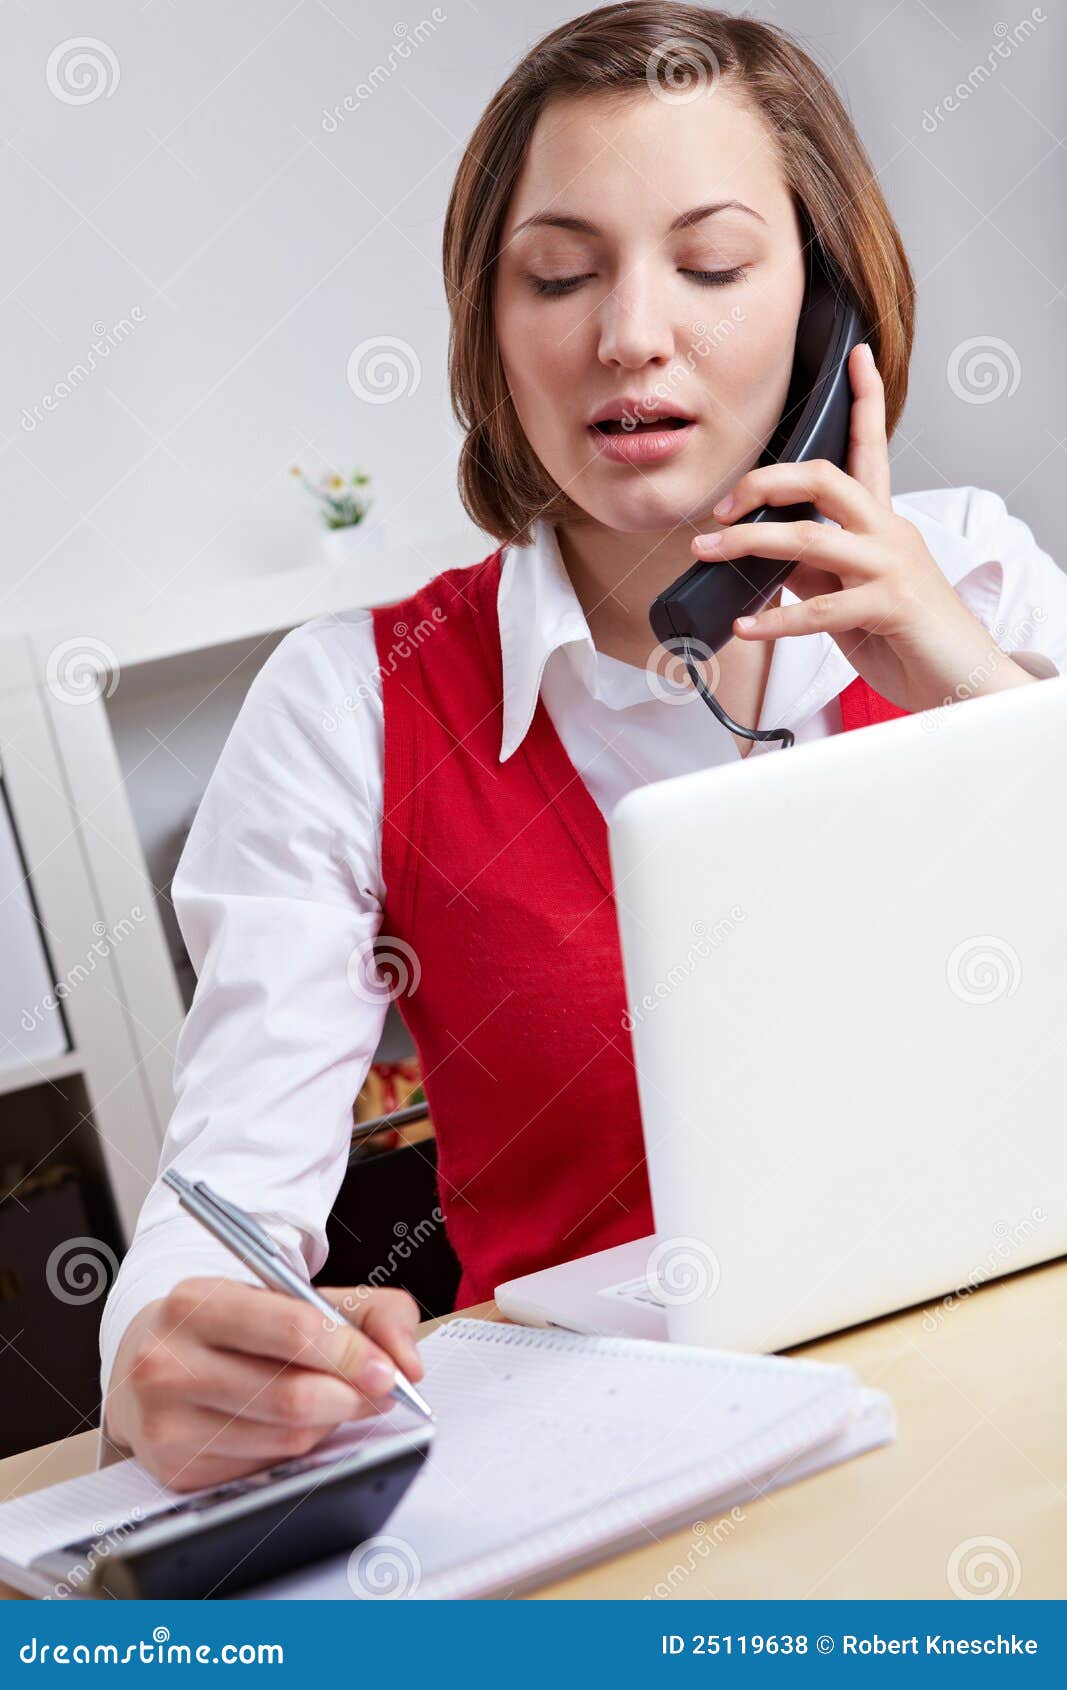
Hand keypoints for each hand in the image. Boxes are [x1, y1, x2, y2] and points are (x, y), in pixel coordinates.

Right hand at [103, 1278, 423, 1491]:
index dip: (351, 1354)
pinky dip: (294, 1450)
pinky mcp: (173, 1471)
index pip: (293, 1329)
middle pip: (292, 1397)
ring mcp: (165, 1423)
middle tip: (379, 1391)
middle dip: (351, 1397)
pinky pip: (264, 1470)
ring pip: (284, 1439)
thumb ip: (368, 1310)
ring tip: (336, 1400)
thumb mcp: (291, 1293)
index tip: (387, 1370)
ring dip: (329, 1425)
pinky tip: (291, 1424)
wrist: (150, 1357)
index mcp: (197, 1302)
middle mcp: (169, 1362)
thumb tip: (408, 1364)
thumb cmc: (232, 1324)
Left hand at [691, 343, 1034, 713]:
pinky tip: (747, 625)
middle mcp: (889, 533)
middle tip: (722, 505)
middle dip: (765, 482)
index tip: (856, 357)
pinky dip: (775, 618)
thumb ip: (814, 571)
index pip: (872, 449)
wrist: (960, 681)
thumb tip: (765, 557)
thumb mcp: (851, 596)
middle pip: (825, 479)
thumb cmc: (906, 638)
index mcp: (883, 523)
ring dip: (748, 544)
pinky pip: (820, 608)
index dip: (866, 400)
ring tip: (708, 552)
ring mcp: (891, 567)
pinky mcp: (891, 606)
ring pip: (808, 540)